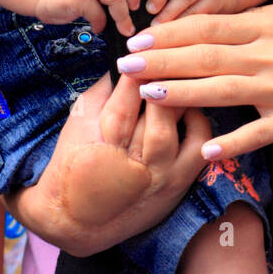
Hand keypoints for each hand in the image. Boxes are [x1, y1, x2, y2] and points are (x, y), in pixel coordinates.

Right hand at [5, 73, 211, 254]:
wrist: (76, 222)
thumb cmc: (73, 165)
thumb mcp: (76, 124)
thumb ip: (100, 92)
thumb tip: (126, 60)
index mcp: (101, 143)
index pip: (124, 101)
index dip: (137, 74)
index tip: (144, 50)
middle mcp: (131, 162)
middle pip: (154, 114)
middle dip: (163, 82)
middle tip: (170, 55)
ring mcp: (157, 175)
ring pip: (174, 129)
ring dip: (179, 98)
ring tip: (181, 74)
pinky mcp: (175, 185)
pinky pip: (197, 149)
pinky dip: (199, 123)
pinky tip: (193, 106)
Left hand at [116, 0, 272, 158]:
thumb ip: (262, 18)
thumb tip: (223, 20)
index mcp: (270, 26)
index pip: (210, 25)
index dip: (171, 33)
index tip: (140, 38)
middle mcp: (272, 54)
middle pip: (206, 55)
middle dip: (161, 59)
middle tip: (125, 63)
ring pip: (222, 90)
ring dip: (181, 92)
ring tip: (147, 94)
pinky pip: (256, 134)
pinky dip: (230, 143)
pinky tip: (204, 150)